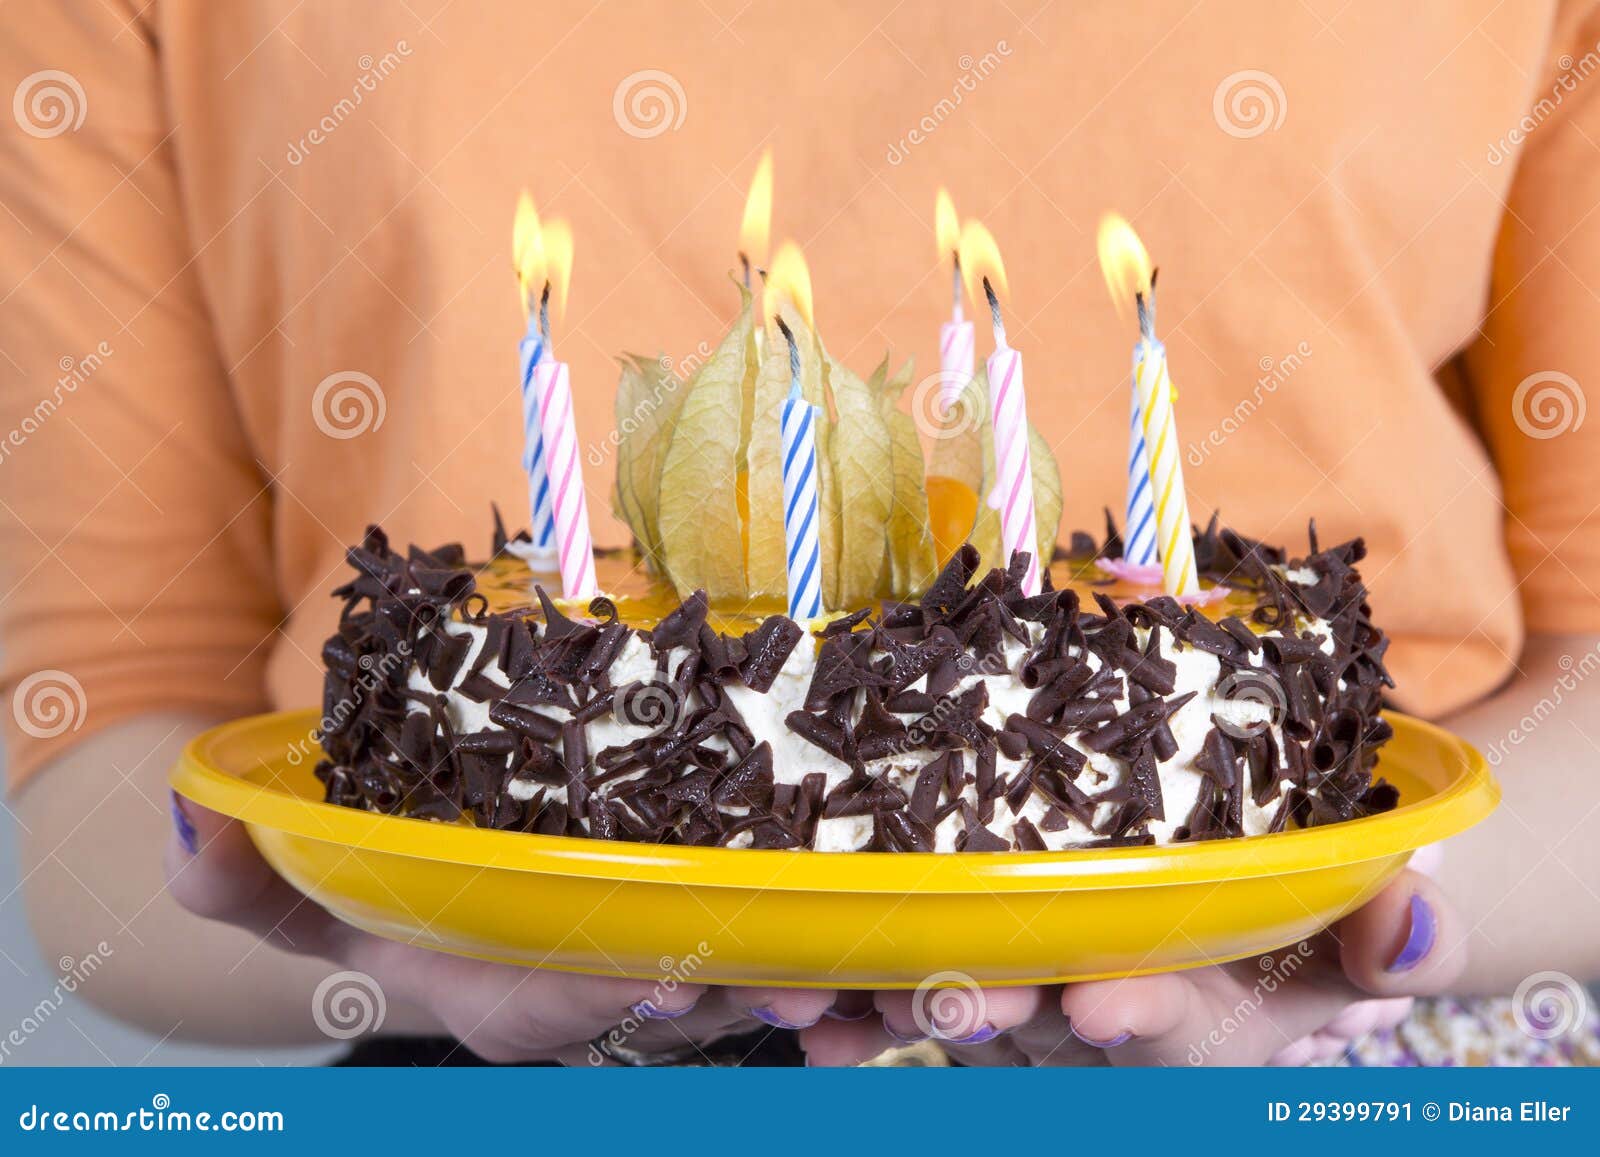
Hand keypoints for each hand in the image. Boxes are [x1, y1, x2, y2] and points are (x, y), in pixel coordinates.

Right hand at [164, 794, 835, 1063]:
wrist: (457, 898)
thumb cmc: (389, 901)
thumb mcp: (306, 898)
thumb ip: (250, 880)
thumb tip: (196, 827)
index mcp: (512, 995)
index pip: (565, 1005)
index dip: (611, 996)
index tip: (666, 982)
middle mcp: (605, 992)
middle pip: (684, 1001)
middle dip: (750, 997)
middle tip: (816, 982)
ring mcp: (673, 959)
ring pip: (759, 984)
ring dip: (829, 990)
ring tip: (894, 979)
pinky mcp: (722, 916)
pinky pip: (794, 942)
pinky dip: (853, 949)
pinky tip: (913, 949)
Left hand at [800, 868, 1462, 1065]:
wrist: (1237, 876)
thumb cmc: (1305, 896)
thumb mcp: (1367, 913)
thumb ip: (1401, 929)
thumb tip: (1419, 925)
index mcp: (1201, 1005)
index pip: (1172, 1016)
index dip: (1141, 1013)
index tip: (1106, 1003)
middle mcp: (1098, 1011)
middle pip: (1040, 1023)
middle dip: (993, 1011)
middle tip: (950, 998)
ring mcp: (1023, 985)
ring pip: (952, 1005)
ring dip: (882, 1010)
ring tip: (812, 1011)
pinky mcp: (966, 942)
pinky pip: (898, 974)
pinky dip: (842, 985)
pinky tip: (785, 990)